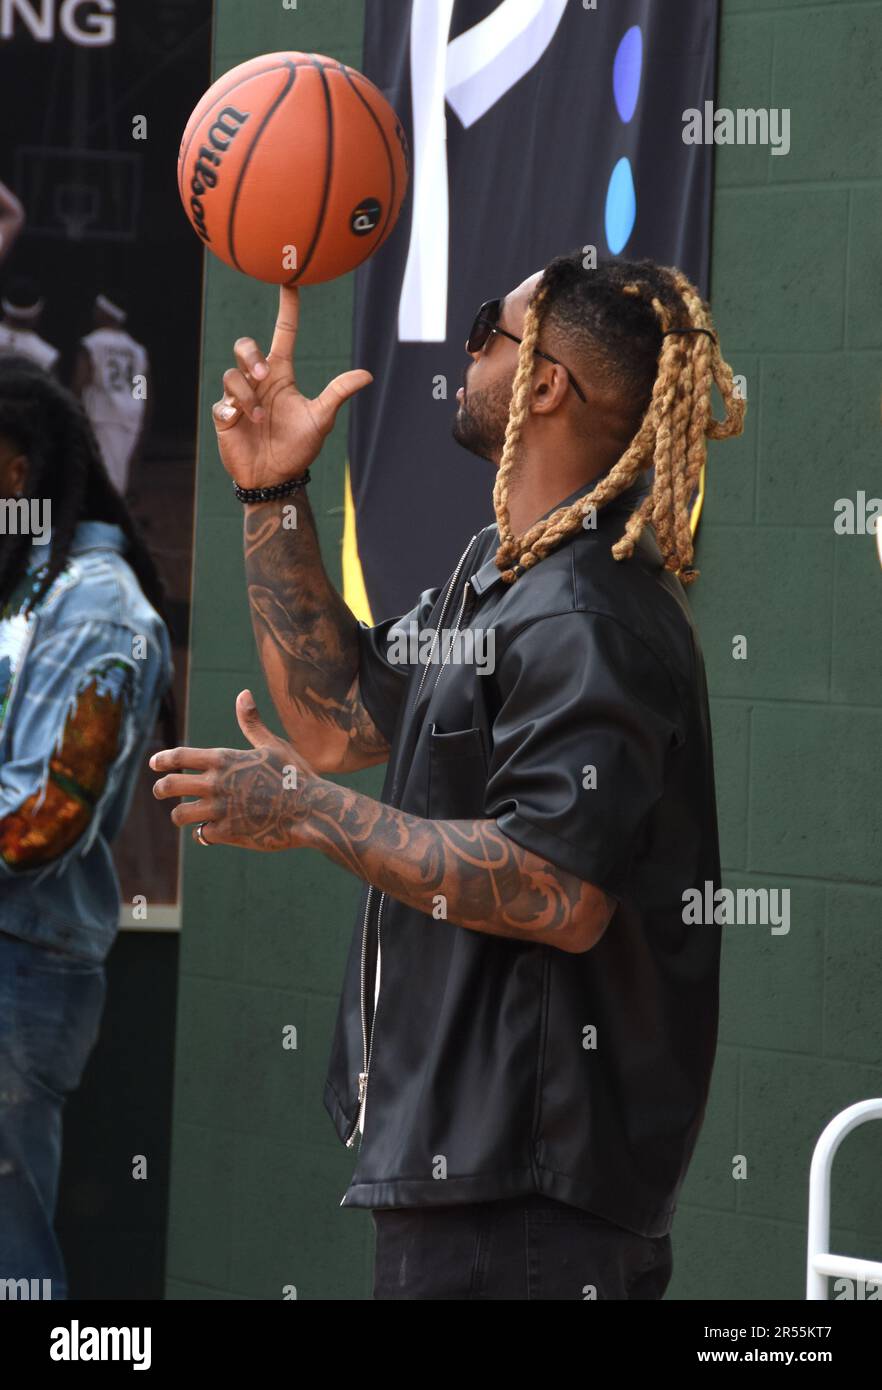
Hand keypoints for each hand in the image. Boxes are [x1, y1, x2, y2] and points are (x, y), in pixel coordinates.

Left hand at [150, 690, 316, 850]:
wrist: (311, 810)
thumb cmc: (294, 775)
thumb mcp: (273, 745)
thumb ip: (252, 723)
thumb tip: (243, 694)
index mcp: (224, 759)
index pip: (180, 757)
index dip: (163, 760)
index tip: (154, 763)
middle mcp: (216, 784)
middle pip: (169, 786)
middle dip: (161, 788)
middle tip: (161, 790)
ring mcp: (220, 810)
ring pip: (180, 815)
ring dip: (180, 815)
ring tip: (183, 815)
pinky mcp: (228, 833)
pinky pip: (202, 835)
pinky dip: (205, 833)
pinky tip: (211, 831)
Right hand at [213, 283, 372, 490]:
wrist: (275, 479)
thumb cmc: (298, 448)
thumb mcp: (320, 419)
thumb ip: (338, 394)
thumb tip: (367, 375)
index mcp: (282, 376)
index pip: (283, 334)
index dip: (287, 310)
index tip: (289, 282)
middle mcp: (259, 382)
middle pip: (246, 346)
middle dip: (251, 356)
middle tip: (264, 376)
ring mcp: (239, 397)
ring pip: (232, 375)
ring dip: (246, 394)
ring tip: (259, 418)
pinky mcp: (225, 416)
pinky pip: (222, 402)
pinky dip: (234, 409)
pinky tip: (244, 422)